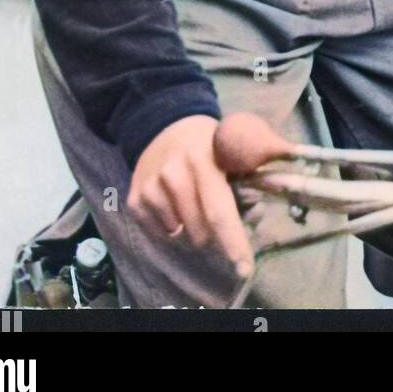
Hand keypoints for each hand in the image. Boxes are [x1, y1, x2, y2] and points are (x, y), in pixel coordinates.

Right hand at [128, 112, 289, 276]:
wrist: (163, 123)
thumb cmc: (207, 141)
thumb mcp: (230, 148)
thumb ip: (248, 178)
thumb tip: (257, 214)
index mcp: (204, 160)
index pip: (219, 211)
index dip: (233, 242)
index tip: (244, 267)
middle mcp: (173, 173)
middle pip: (200, 230)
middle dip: (213, 234)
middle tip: (216, 215)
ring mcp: (151, 186)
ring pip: (179, 234)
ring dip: (190, 228)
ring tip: (192, 201)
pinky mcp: (134, 198)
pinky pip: (159, 232)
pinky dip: (170, 226)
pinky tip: (173, 202)